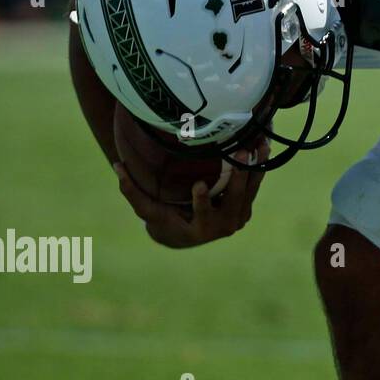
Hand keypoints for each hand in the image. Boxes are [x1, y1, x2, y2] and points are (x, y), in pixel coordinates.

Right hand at [115, 141, 269, 247]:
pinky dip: (259, 166)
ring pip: (250, 190)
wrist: (188, 234)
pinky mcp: (246, 207)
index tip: (198, 184)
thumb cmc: (164, 220)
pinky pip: (255, 185)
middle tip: (239, 155)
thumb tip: (116, 165)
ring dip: (254, 167)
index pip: (202, 214)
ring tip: (259, 145)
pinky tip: (263, 145)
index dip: (202, 201)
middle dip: (239, 177)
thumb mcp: (148, 209)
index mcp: (200, 229)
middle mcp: (223, 226)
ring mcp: (238, 217)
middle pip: (235, 200)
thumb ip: (132, 190)